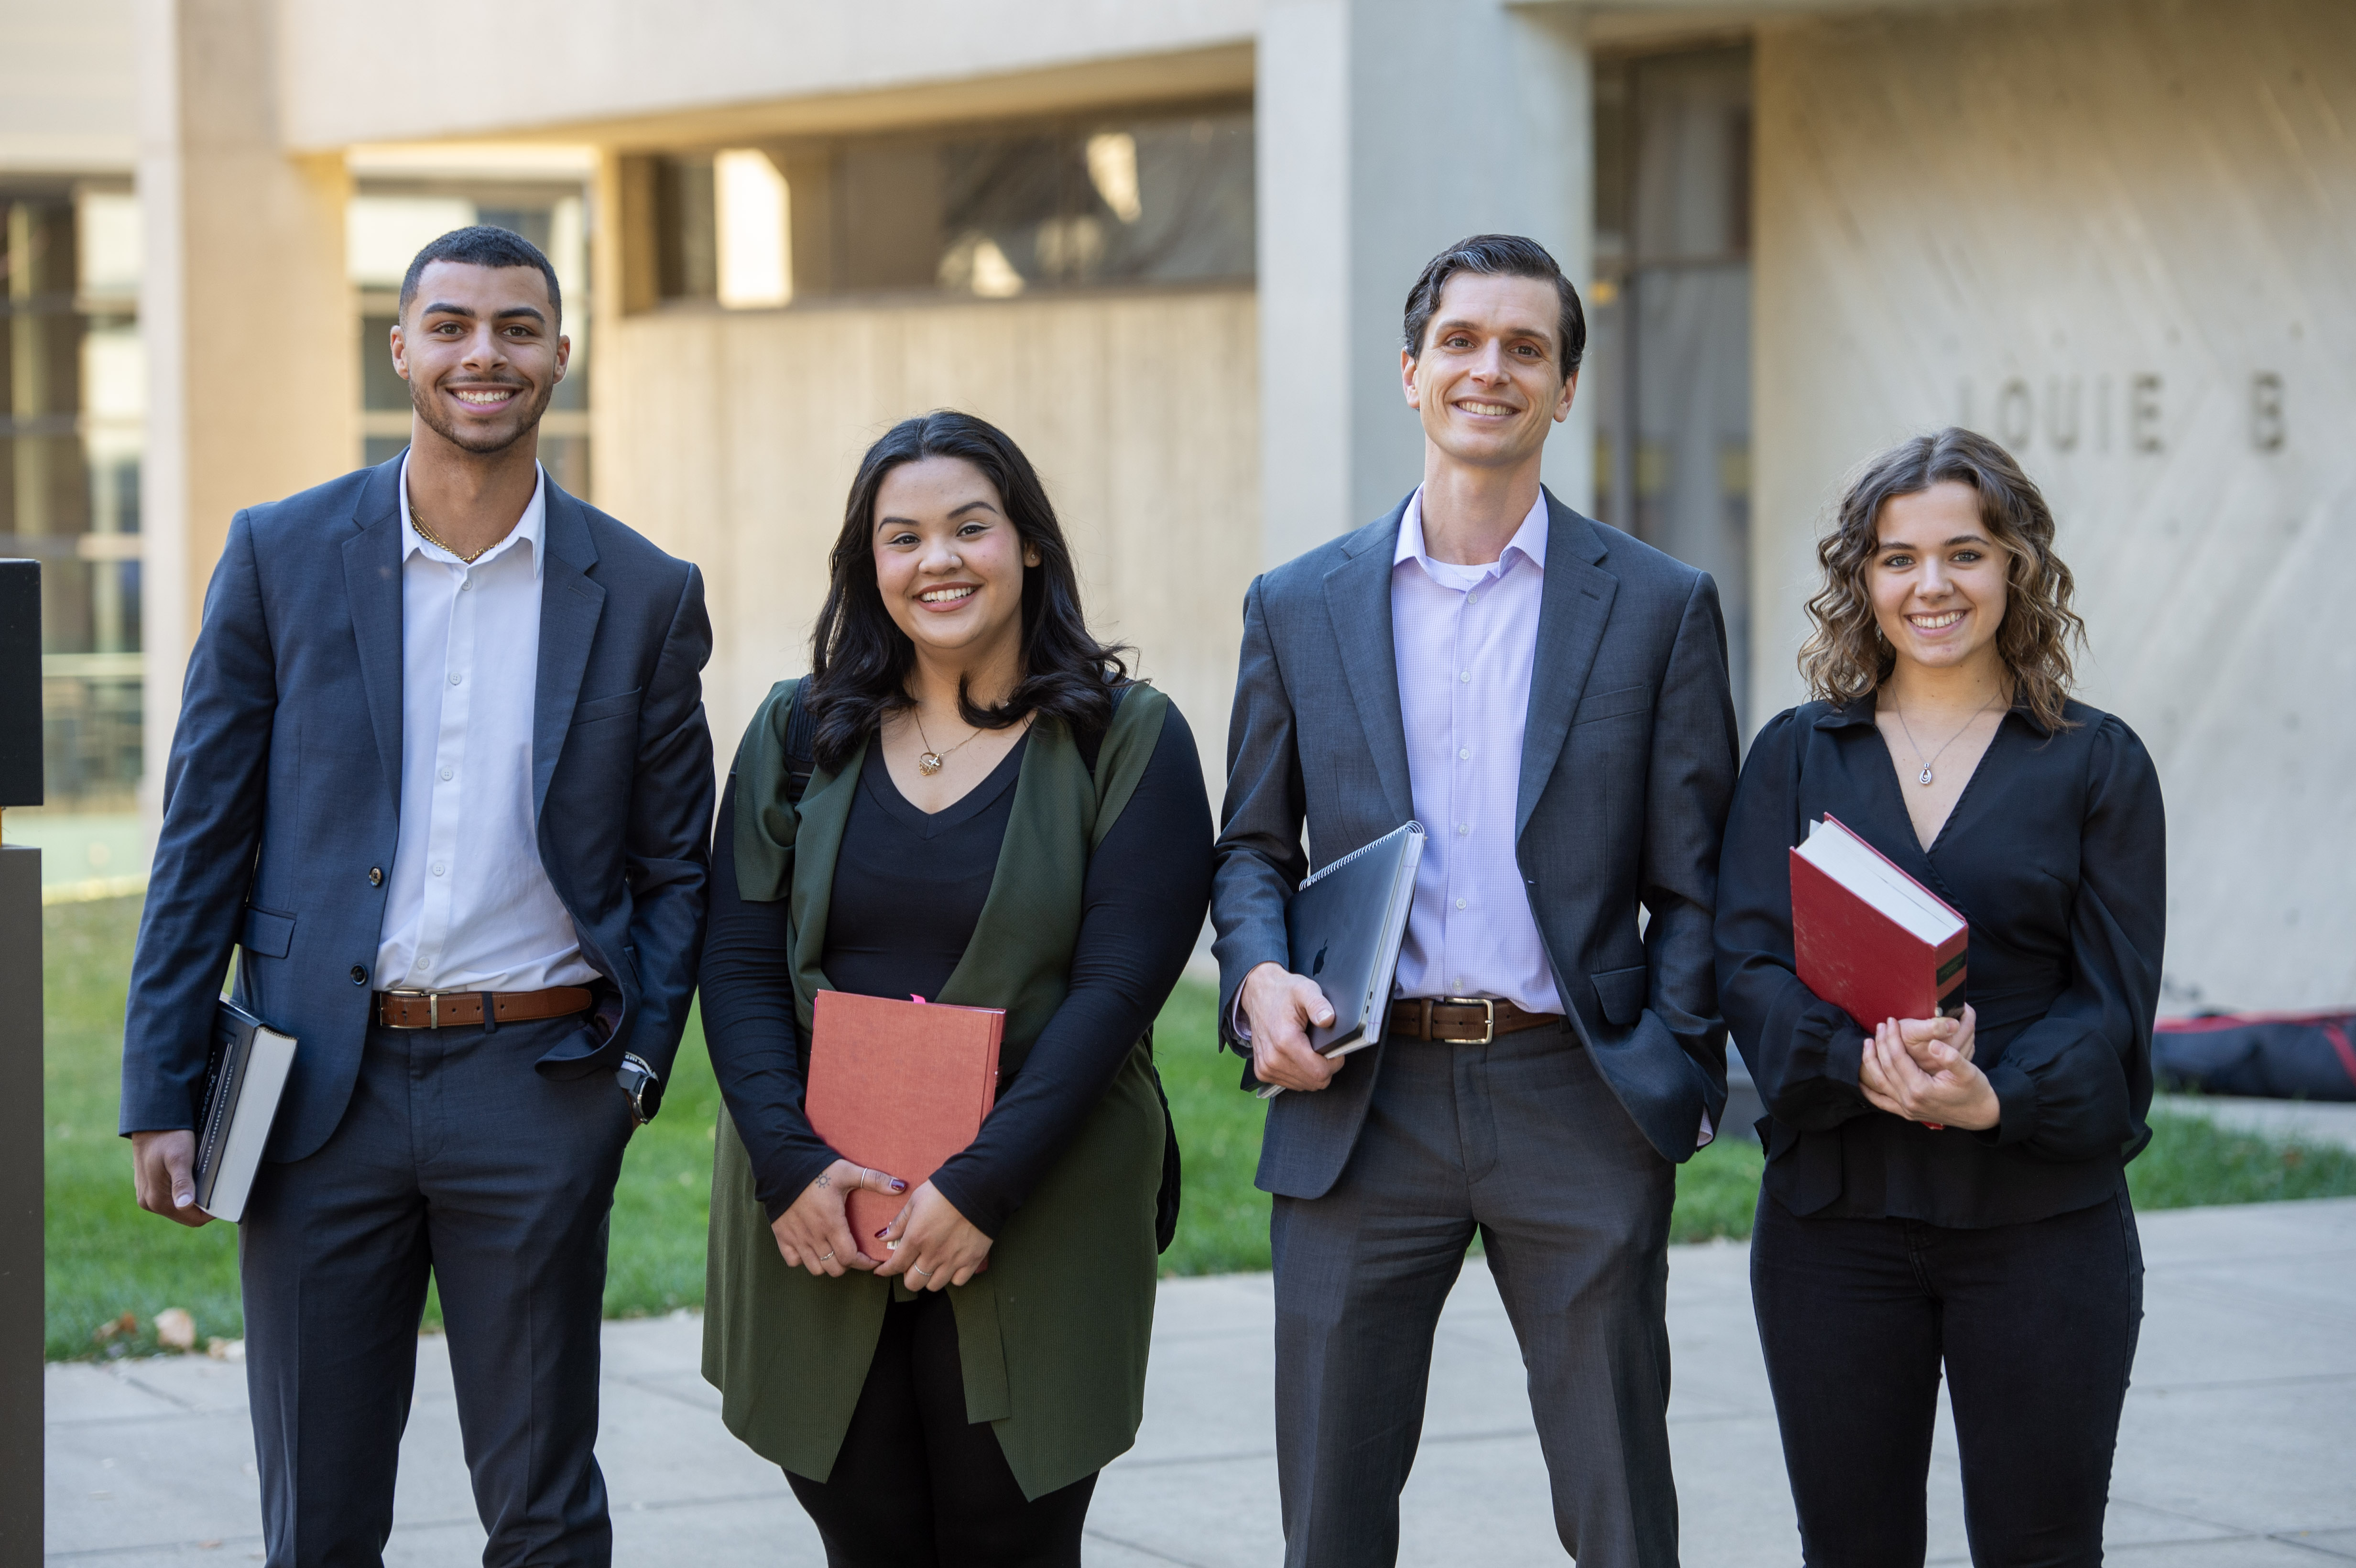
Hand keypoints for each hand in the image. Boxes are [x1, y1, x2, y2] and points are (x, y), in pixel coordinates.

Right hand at [131, 1130, 211, 1227]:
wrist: (151, 1123)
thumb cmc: (167, 1138)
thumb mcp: (179, 1159)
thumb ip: (182, 1183)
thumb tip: (185, 1205)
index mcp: (156, 1200)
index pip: (192, 1220)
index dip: (210, 1213)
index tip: (224, 1201)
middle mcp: (149, 1203)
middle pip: (186, 1215)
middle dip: (202, 1207)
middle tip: (217, 1190)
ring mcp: (147, 1196)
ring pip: (179, 1208)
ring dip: (194, 1199)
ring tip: (205, 1183)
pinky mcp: (149, 1188)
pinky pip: (171, 1198)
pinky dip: (184, 1193)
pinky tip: (192, 1180)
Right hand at [771, 1159, 903, 1277]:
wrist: (782, 1164)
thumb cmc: (817, 1169)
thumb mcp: (848, 1172)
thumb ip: (875, 1180)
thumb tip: (901, 1186)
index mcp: (832, 1222)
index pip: (850, 1257)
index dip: (863, 1263)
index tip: (871, 1259)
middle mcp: (814, 1235)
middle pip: (834, 1268)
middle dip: (847, 1264)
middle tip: (854, 1254)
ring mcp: (796, 1238)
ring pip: (815, 1268)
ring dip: (827, 1264)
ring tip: (834, 1252)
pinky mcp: (782, 1236)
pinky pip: (793, 1260)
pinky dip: (803, 1259)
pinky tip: (811, 1247)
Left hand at [873, 1181, 992, 1290]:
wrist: (980, 1186)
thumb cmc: (944, 1190)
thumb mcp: (916, 1200)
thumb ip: (899, 1222)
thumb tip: (883, 1237)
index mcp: (916, 1238)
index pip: (896, 1265)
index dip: (886, 1270)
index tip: (882, 1271)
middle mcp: (933, 1254)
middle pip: (913, 1283)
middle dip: (908, 1276)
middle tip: (912, 1264)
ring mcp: (953, 1259)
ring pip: (934, 1286)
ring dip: (929, 1278)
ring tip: (932, 1265)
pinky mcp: (972, 1260)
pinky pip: (957, 1281)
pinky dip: (952, 1276)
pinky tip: (951, 1264)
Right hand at [1241, 961, 1340, 1092]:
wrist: (1258, 995)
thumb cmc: (1283, 993)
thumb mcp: (1305, 990)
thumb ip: (1319, 1004)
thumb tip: (1328, 1019)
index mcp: (1285, 1041)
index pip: (1320, 1073)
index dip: (1334, 1062)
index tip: (1334, 1049)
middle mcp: (1272, 1059)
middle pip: (1314, 1082)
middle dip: (1324, 1068)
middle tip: (1322, 1048)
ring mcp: (1266, 1068)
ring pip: (1304, 1085)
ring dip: (1311, 1071)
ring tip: (1308, 1049)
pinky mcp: (1262, 1072)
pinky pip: (1291, 1084)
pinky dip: (1299, 1073)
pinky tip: (1298, 1056)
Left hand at [1858, 1011, 1998, 1130]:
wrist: (1982, 1115)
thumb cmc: (1976, 1091)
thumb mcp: (1969, 1072)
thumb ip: (1952, 1058)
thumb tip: (1934, 1043)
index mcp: (1921, 1089)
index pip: (1898, 1058)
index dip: (1892, 1037)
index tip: (1890, 1021)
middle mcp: (1909, 1101)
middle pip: (1886, 1068)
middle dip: (1881, 1044)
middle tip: (1880, 1026)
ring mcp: (1907, 1109)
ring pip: (1880, 1084)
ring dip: (1871, 1062)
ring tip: (1868, 1043)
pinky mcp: (1909, 1113)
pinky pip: (1883, 1103)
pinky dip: (1871, 1092)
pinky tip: (1862, 1082)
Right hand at [1891, 1004, 1976, 1068]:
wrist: (1889, 1061)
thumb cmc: (1898, 1042)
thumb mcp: (1911, 1031)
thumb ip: (1933, 1027)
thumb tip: (1955, 1023)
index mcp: (1946, 1048)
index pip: (1968, 1024)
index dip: (1963, 1008)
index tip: (1957, 1001)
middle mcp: (1951, 1059)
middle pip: (1970, 1032)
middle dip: (1965, 1017)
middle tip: (1956, 1007)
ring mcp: (1950, 1064)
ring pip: (1968, 1042)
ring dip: (1963, 1029)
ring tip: (1953, 1019)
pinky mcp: (1946, 1068)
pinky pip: (1964, 1051)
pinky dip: (1961, 1040)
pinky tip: (1950, 1035)